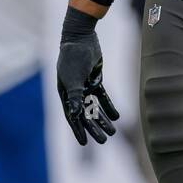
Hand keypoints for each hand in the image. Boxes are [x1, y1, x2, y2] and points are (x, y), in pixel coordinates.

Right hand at [56, 30, 118, 145]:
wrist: (80, 38)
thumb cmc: (73, 58)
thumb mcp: (74, 78)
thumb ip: (75, 97)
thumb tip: (75, 115)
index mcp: (66, 95)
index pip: (72, 117)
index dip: (79, 131)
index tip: (85, 144)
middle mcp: (74, 93)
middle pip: (85, 115)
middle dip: (95, 128)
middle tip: (105, 141)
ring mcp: (85, 86)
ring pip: (95, 108)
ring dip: (103, 119)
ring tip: (113, 132)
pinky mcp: (95, 79)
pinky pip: (102, 97)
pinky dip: (109, 106)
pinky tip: (117, 116)